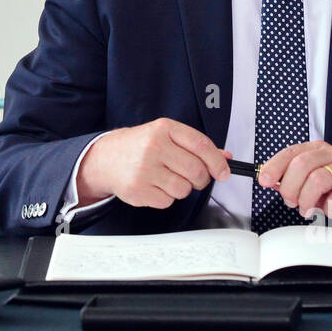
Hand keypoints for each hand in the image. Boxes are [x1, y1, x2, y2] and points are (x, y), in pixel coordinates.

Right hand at [76, 118, 230, 208]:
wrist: (106, 158)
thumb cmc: (139, 146)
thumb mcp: (166, 136)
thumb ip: (196, 146)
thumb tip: (225, 157)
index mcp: (164, 129)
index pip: (201, 146)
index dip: (217, 162)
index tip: (224, 172)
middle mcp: (154, 147)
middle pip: (196, 171)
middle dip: (200, 179)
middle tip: (194, 177)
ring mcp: (144, 169)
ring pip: (183, 189)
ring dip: (181, 188)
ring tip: (167, 178)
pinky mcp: (138, 190)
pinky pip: (168, 201)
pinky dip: (166, 197)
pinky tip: (155, 186)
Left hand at [256, 141, 331, 229]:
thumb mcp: (309, 181)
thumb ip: (289, 180)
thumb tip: (269, 181)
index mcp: (315, 150)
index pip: (290, 152)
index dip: (274, 166)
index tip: (264, 180)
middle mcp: (330, 155)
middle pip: (301, 165)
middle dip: (290, 188)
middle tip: (291, 202)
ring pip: (316, 180)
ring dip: (306, 201)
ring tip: (307, 209)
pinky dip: (327, 210)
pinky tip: (331, 209)